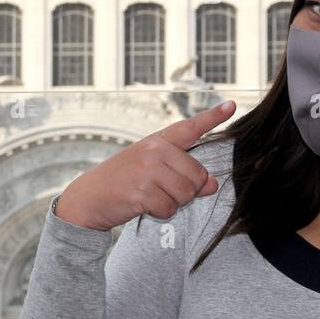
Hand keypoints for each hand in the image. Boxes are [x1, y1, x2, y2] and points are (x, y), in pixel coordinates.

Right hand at [53, 100, 236, 230]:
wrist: (88, 198)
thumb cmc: (123, 182)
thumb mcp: (152, 171)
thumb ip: (183, 173)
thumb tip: (212, 185)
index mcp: (158, 141)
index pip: (189, 128)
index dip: (212, 117)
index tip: (231, 106)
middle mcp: (154, 151)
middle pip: (197, 175)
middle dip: (187, 190)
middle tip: (163, 190)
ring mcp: (146, 170)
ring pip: (185, 193)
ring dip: (173, 202)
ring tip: (152, 196)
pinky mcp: (141, 191)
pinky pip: (169, 208)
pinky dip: (160, 213)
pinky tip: (143, 206)